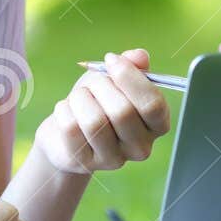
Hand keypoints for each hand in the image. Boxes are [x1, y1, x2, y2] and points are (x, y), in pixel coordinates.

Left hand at [35, 48, 172, 174]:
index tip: (111, 59)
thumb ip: (132, 65)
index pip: (153, 104)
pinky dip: (63, 109)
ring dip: (80, 98)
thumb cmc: (97, 101)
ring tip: (79, 97)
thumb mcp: (115, 79)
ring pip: (94, 121)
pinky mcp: (84, 164)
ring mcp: (113, 160)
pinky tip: (66, 111)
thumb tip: (139, 56)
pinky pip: (71, 128)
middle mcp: (141, 147)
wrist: (66, 131)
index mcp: (157, 124)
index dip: (130, 78)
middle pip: (122, 112)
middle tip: (93, 82)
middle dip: (100, 85)